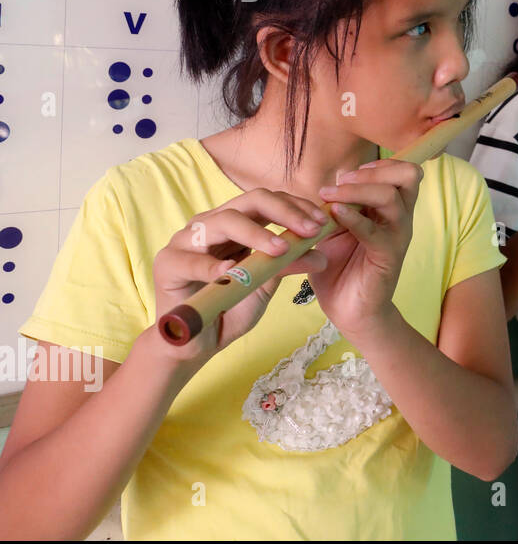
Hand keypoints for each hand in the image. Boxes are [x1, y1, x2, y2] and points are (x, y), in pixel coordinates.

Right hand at [152, 189, 330, 362]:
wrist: (197, 343)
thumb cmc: (229, 307)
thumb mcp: (265, 284)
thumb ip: (287, 265)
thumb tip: (321, 255)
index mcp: (235, 224)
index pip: (269, 201)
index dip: (297, 207)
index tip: (323, 222)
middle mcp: (211, 224)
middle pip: (249, 200)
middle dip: (284, 212)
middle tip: (309, 231)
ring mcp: (186, 240)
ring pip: (223, 221)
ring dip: (256, 233)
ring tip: (280, 249)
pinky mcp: (167, 264)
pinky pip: (192, 260)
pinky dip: (212, 265)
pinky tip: (231, 271)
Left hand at [311, 158, 422, 339]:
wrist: (348, 310)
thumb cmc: (341, 268)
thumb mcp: (335, 229)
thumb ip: (337, 206)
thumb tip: (331, 183)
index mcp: (391, 210)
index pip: (402, 171)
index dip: (378, 165)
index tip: (346, 175)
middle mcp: (400, 219)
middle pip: (408, 175)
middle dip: (372, 171)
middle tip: (342, 181)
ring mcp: (397, 237)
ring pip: (390, 197)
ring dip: (357, 191)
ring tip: (330, 198)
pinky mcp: (388, 257)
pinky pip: (375, 230)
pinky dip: (353, 217)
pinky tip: (334, 214)